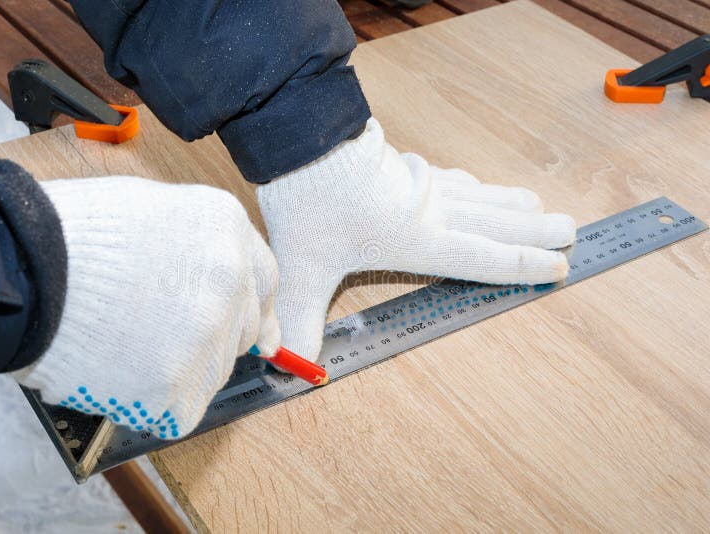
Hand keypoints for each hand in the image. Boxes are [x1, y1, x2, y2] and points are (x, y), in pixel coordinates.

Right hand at [14, 177, 279, 437]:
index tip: (250, 330)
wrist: (18, 269)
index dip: (251, 308)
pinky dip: (156, 403)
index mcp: (226, 229)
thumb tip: (238, 300)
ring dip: (181, 370)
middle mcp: (230, 280)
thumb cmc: (73, 233)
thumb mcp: (152, 210)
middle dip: (211, 337)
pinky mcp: (176, 388)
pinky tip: (121, 376)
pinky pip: (182, 409)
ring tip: (126, 348)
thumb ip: (203, 249)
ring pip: (214, 372)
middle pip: (242, 330)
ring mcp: (206, 336)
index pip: (264, 282)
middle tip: (161, 335)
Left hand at [257, 118, 574, 360]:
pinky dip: (475, 186)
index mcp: (418, 240)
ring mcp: (421, 183)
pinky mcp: (406, 164)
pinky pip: (453, 178)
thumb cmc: (309, 204)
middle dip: (535, 232)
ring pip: (480, 195)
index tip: (557, 268)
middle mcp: (430, 211)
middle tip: (571, 231)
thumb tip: (292, 367)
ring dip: (512, 205)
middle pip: (495, 223)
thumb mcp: (302, 271)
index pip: (482, 260)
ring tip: (538, 208)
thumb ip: (300, 320)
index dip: (521, 268)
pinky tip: (475, 185)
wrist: (300, 138)